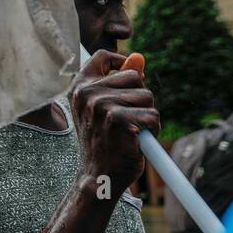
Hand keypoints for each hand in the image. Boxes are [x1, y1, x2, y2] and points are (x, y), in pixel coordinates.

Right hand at [70, 50, 158, 196]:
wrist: (98, 176)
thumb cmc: (104, 140)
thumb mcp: (106, 106)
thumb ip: (120, 79)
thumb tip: (139, 57)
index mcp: (79, 87)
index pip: (104, 56)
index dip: (121, 64)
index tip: (125, 82)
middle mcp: (87, 93)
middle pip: (135, 76)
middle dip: (139, 97)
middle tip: (124, 120)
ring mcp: (101, 105)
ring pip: (147, 96)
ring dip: (146, 115)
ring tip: (129, 132)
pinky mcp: (119, 120)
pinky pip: (153, 116)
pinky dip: (151, 130)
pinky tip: (135, 141)